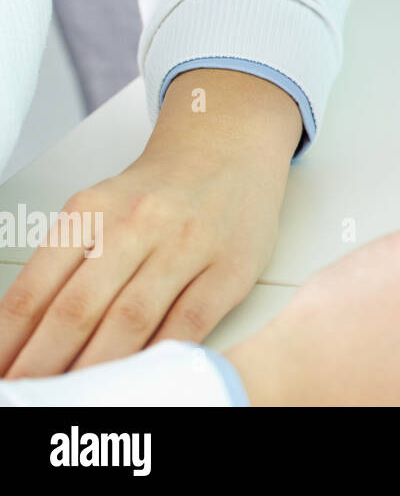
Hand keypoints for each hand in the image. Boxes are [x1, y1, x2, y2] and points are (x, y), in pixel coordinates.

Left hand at [0, 69, 299, 377]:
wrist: (229, 148)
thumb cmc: (159, 190)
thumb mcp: (99, 209)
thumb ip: (66, 263)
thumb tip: (26, 334)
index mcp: (93, 210)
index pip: (37, 289)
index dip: (11, 340)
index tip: (2, 373)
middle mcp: (138, 223)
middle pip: (79, 310)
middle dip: (45, 364)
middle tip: (30, 396)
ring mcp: (188, 245)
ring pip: (131, 320)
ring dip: (96, 369)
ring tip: (74, 396)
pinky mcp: (231, 268)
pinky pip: (189, 322)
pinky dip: (159, 355)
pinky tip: (140, 376)